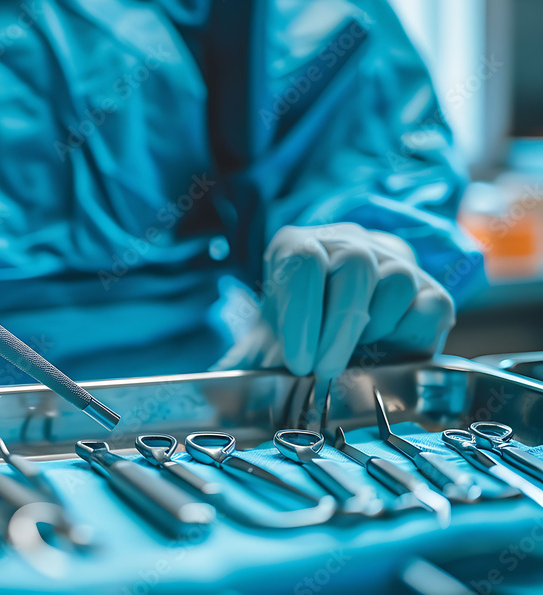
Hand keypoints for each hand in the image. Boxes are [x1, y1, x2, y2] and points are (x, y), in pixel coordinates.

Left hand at [215, 223, 454, 379]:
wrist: (333, 332)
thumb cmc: (292, 339)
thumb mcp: (260, 348)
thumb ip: (236, 369)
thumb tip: (206, 395)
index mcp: (297, 248)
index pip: (303, 260)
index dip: (301, 310)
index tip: (296, 359)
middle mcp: (347, 243)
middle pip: (354, 266)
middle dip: (337, 327)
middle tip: (322, 372)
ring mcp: (392, 261)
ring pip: (396, 280)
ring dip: (374, 329)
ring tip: (352, 358)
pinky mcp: (428, 289)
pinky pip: (431, 304)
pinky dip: (412, 333)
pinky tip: (389, 352)